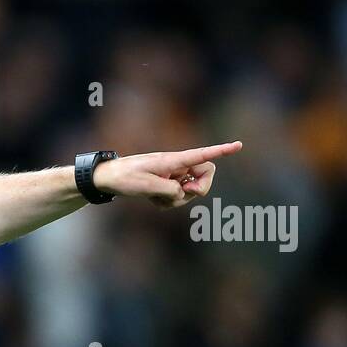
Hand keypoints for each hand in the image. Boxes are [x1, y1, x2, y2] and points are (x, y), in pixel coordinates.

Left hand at [92, 141, 242, 208]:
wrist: (107, 178)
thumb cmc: (124, 178)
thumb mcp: (146, 186)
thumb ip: (169, 191)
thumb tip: (182, 193)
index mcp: (173, 160)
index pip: (202, 155)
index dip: (221, 151)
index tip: (239, 145)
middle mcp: (176, 166)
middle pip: (205, 174)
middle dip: (200, 188)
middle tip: (183, 193)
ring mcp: (171, 176)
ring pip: (190, 190)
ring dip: (178, 199)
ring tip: (156, 198)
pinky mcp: (165, 185)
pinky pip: (177, 197)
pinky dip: (168, 202)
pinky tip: (153, 200)